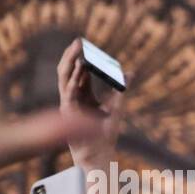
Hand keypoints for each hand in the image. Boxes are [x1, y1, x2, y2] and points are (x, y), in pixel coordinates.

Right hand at [57, 37, 124, 173]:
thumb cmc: (105, 133)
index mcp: (82, 95)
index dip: (83, 58)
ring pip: (64, 77)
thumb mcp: (116, 107)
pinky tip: (80, 67)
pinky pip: (69, 92)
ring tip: (77, 48)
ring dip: (70, 62)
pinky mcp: (68, 111)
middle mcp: (73, 97)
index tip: (87, 45)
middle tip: (79, 40)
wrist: (99, 153)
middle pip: (69, 71)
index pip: (80, 72)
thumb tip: (130, 73)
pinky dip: (74, 79)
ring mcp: (68, 103)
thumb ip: (120, 89)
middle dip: (72, 54)